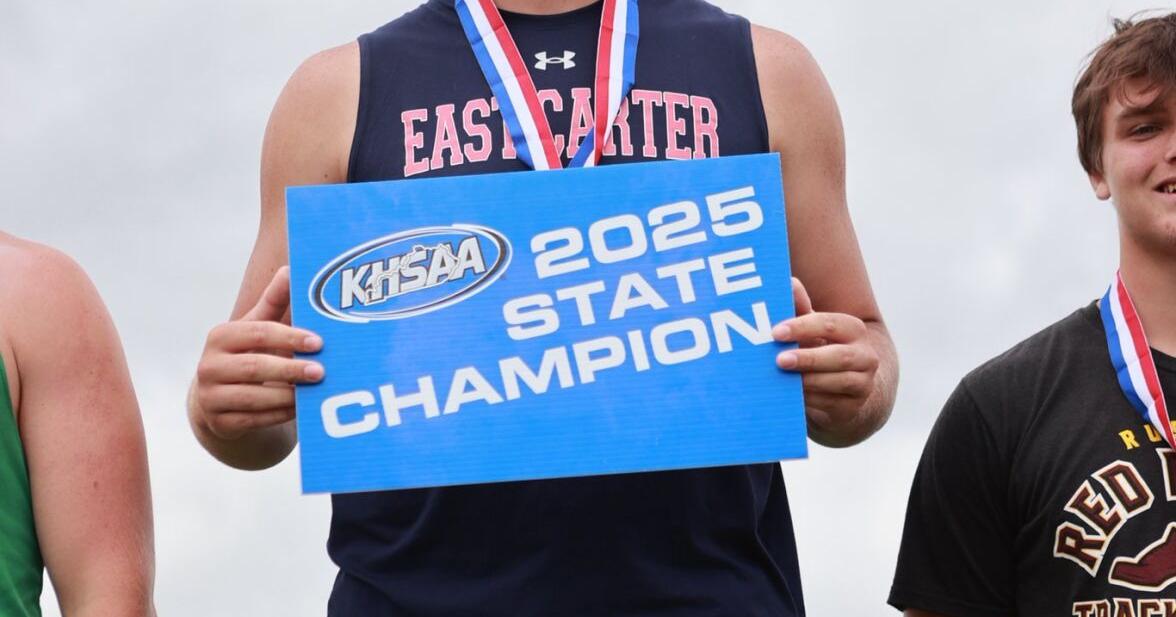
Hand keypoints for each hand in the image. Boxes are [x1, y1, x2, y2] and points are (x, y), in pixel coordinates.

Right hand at [193, 266, 323, 439]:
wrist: (218, 397)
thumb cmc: (246, 353)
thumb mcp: (256, 326)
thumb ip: (274, 301)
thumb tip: (291, 270)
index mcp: (220, 336)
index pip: (258, 332)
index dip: (289, 336)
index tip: (318, 342)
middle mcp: (209, 365)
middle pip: (255, 367)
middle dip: (291, 369)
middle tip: (321, 371)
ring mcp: (210, 396)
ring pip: (254, 397)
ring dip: (288, 395)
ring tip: (314, 393)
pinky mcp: (219, 422)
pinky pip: (254, 420)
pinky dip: (279, 414)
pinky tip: (300, 409)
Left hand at [771, 277, 879, 434]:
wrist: (845, 393)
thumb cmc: (821, 352)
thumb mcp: (812, 331)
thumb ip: (801, 309)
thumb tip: (788, 282)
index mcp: (853, 330)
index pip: (830, 324)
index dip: (803, 327)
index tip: (775, 332)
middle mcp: (865, 355)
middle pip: (839, 356)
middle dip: (808, 357)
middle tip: (779, 360)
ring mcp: (863, 383)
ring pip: (837, 381)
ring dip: (808, 380)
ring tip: (782, 380)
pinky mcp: (853, 407)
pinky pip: (831, 403)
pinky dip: (810, 399)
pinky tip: (792, 396)